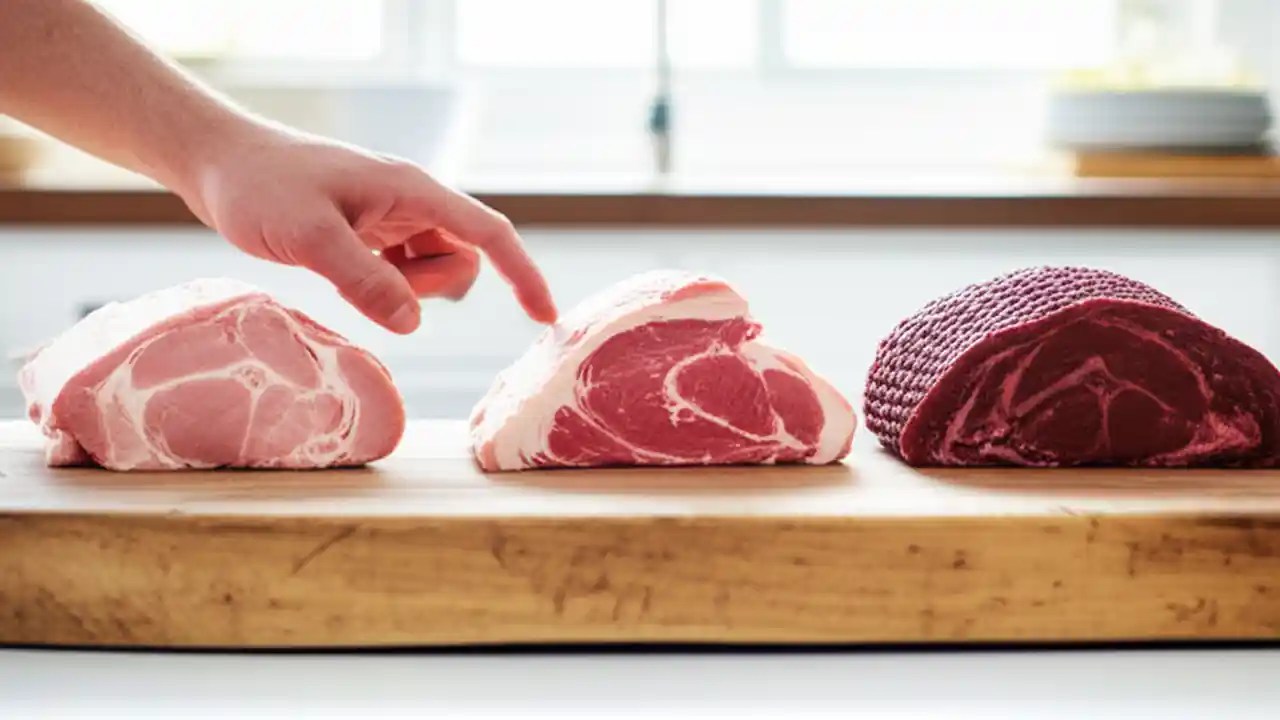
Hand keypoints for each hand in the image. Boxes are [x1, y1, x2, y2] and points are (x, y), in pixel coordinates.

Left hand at [182, 122, 556, 332]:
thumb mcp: (309, 237)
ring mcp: (390, 217)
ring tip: (346, 272)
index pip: (489, 235)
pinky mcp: (369, 232)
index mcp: (412, 190)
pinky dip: (383, 286)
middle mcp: (410, 201)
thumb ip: (365, 281)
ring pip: (431, 269)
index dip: (523, 276)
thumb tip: (414, 324)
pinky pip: (401, 270)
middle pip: (460, 259)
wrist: (216, 161)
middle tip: (371, 283)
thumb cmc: (259, 188)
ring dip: (403, 289)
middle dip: (429, 288)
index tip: (544, 318)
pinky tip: (342, 273)